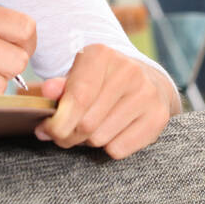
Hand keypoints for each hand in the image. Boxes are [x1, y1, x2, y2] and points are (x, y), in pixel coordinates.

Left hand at [31, 44, 178, 159]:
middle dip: (68, 136)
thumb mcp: (76, 77)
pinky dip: (108, 148)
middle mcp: (128, 70)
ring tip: (88, 130)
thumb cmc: (100, 82)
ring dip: (87, 142)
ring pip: (100, 138)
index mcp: (101, 54)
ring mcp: (147, 93)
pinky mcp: (158, 116)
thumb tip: (47, 92)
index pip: (77, 98)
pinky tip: (111, 132)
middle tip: (63, 135)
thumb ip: (59, 86)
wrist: (146, 81)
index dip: (57, 122)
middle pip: (86, 124)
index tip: (46, 130)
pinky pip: (119, 149)